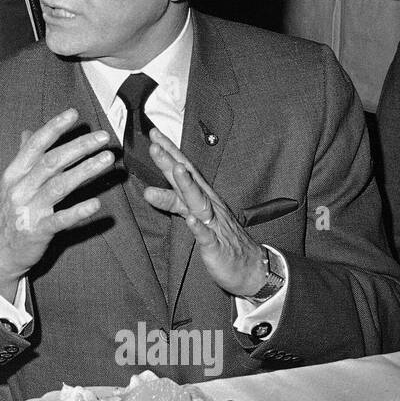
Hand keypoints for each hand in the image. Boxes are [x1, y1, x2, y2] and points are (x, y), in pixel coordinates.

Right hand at [0, 109, 114, 299]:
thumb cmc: (9, 215)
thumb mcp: (11, 185)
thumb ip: (23, 158)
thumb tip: (27, 132)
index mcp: (13, 174)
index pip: (34, 145)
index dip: (54, 128)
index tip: (73, 114)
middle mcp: (19, 188)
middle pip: (51, 161)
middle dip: (79, 146)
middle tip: (103, 137)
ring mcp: (28, 210)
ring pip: (59, 185)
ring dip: (85, 171)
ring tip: (107, 160)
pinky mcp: (37, 232)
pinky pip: (60, 219)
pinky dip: (78, 212)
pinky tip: (96, 204)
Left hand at [142, 130, 266, 295]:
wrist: (251, 267)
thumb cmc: (220, 239)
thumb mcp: (194, 216)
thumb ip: (173, 202)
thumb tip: (148, 191)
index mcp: (203, 197)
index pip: (184, 169)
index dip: (169, 151)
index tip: (154, 132)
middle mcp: (209, 205)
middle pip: (189, 180)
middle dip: (172, 162)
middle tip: (155, 145)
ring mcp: (214, 225)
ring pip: (199, 203)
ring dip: (188, 186)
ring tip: (178, 170)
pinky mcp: (216, 246)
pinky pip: (207, 236)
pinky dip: (199, 227)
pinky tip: (192, 220)